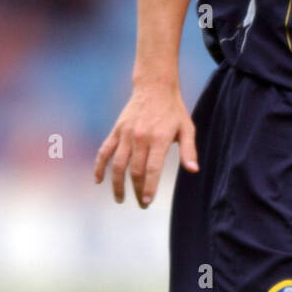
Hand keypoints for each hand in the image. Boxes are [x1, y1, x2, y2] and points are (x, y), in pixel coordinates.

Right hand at [94, 82, 198, 206]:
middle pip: (136, 171)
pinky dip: (99, 166)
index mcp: (160, 139)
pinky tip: (98, 180)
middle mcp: (141, 137)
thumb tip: (193, 170)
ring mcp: (126, 134)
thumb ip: (189, 151)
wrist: (154, 87)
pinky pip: (104, 151)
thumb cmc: (174, 111)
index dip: (149, 187)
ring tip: (120, 199)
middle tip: (142, 204)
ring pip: (118, 164)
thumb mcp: (187, 129)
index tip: (147, 202)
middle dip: (138, 191)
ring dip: (117, 184)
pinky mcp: (117, 130)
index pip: (152, 169)